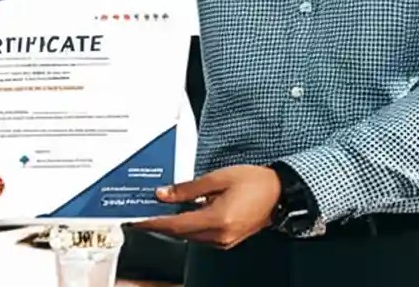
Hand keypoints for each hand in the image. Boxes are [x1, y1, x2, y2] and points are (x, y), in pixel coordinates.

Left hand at [133, 165, 280, 249]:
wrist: (282, 193)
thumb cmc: (254, 182)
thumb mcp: (218, 178)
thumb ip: (188, 188)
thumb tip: (164, 194)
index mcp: (217, 220)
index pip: (175, 225)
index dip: (152, 223)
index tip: (136, 220)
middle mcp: (220, 236)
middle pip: (180, 233)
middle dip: (159, 224)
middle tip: (140, 214)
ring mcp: (224, 240)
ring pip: (189, 236)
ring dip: (171, 226)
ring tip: (156, 212)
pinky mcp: (228, 239)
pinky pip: (201, 235)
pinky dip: (187, 226)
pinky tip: (179, 214)